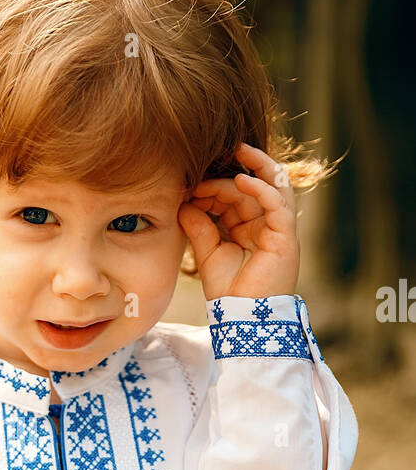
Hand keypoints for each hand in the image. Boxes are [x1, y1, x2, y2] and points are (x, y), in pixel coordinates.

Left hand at [178, 142, 298, 299]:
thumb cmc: (227, 291)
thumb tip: (183, 203)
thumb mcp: (207, 253)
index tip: (190, 188)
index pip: (235, 197)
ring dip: (257, 166)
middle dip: (228, 176)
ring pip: (273, 186)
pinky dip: (262, 188)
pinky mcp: (286, 236)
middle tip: (208, 166)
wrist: (242, 319)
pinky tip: (242, 180)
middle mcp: (265, 225)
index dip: (214, 187)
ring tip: (238, 150)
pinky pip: (278, 203)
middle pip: (252, 188)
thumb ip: (199, 227)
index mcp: (248, 228)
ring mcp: (278, 229)